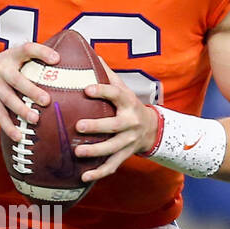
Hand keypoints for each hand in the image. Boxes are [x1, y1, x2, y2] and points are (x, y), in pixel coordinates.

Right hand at [0, 41, 59, 141]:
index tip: (57, 59)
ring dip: (21, 110)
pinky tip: (19, 136)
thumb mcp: (15, 59)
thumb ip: (34, 60)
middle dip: (31, 91)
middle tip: (47, 101)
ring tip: (35, 120)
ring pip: (8, 99)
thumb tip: (65, 64)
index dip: (41, 52)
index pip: (27, 49)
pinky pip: (0, 115)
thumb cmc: (5, 69)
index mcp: (12, 56)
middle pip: (17, 79)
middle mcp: (1, 69)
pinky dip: (9, 127)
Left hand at [75, 63, 160, 181]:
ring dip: (95, 151)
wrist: (152, 129)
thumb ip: (106, 73)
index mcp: (128, 102)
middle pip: (114, 126)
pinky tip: (83, 177)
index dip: (102, 91)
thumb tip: (87, 52)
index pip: (116, 94)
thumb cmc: (128, 105)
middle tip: (78, 126)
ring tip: (77, 152)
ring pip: (112, 148)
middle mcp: (130, 122)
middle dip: (96, 126)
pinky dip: (98, 173)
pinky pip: (112, 166)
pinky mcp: (125, 156)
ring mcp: (128, 141)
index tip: (87, 89)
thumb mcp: (122, 88)